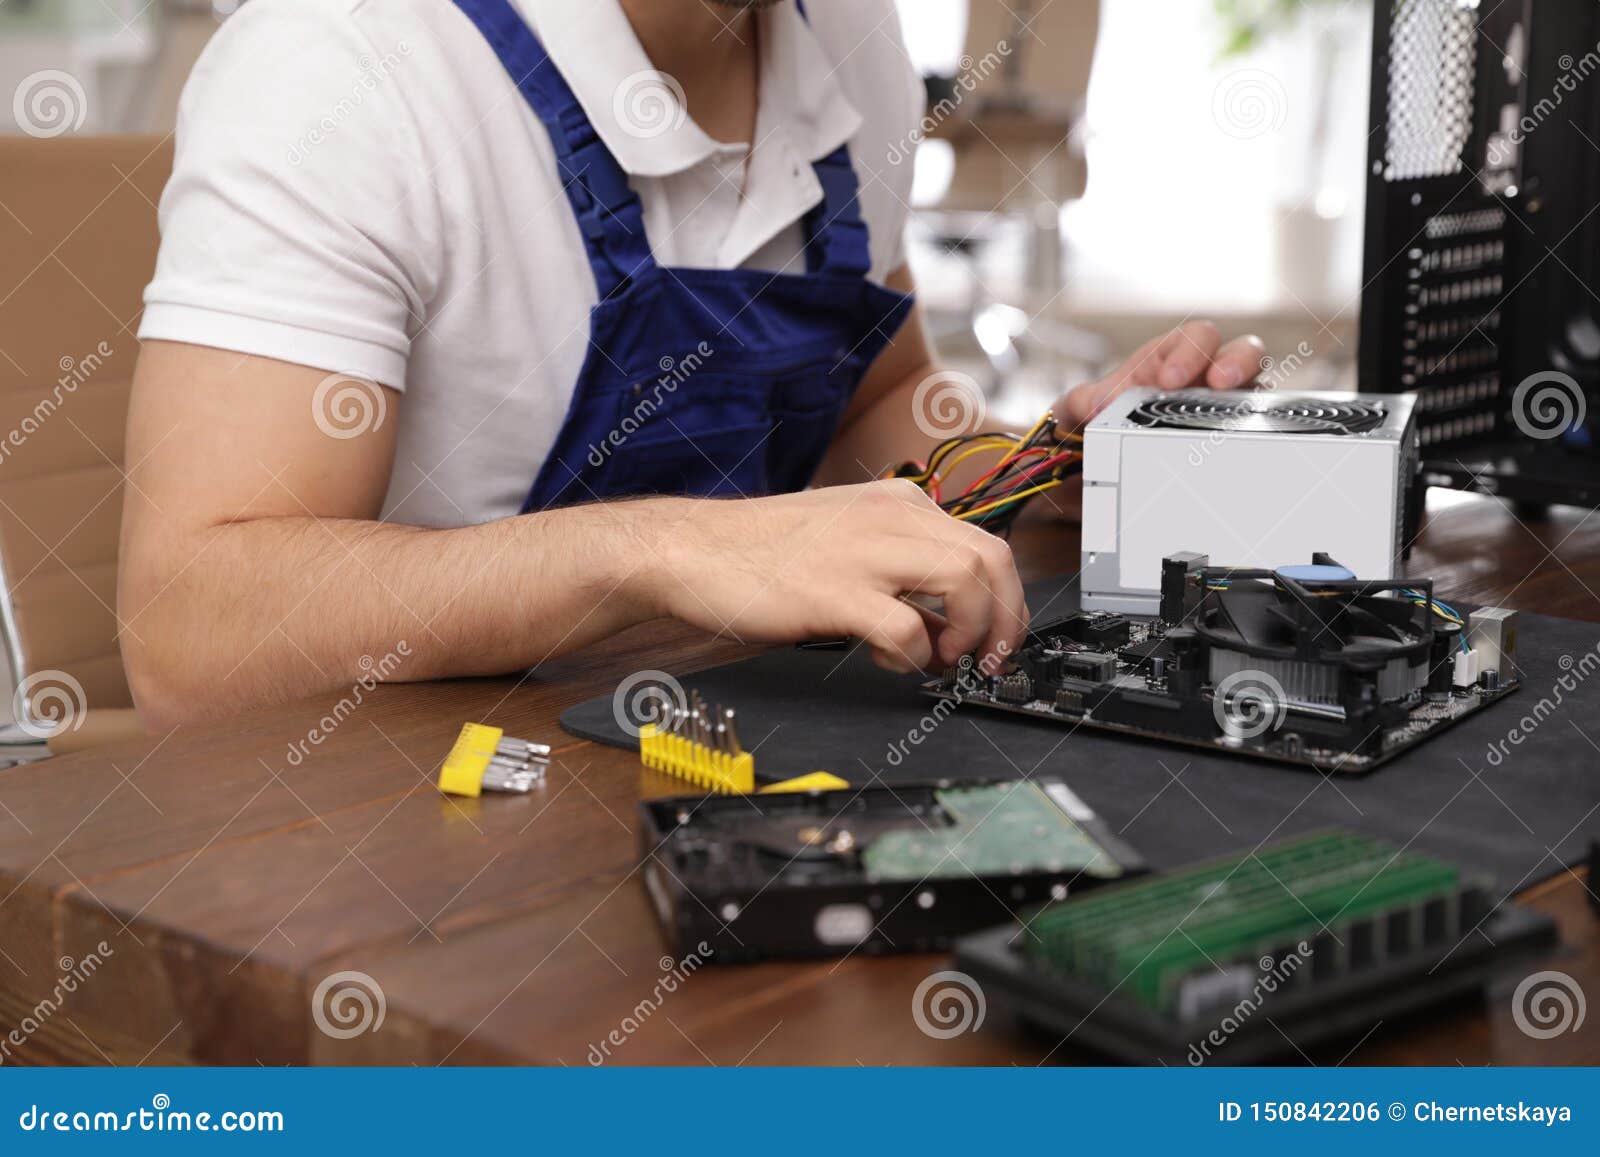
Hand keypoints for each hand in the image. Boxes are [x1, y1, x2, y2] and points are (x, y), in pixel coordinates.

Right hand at [639, 480, 1028, 674]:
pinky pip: (909, 628)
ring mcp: (865, 552)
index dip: (1006, 602)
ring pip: (967, 582)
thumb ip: (900, 568)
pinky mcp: (835, 592)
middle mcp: (891, 518)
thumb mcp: (847, 542)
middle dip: (1004, 621)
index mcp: (898, 503)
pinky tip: (891, 661)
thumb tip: (945, 619)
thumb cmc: (760, 553)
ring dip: (969, 633)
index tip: (996, 640)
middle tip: (985, 661)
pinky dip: (914, 657)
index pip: (987, 544)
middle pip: (992, 559)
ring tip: (940, 660)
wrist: (691, 551)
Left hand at [1054, 322, 1266, 429]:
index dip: (1188, 352)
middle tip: (1217, 383)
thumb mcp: (1089, 403)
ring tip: (1239, 414)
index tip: (1169, 379)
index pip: (1195, 338)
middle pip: (1243, 350)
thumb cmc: (1110, 409)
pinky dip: (1258, 428)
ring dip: (1254, 395)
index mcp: (1175, 355)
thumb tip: (1091, 402)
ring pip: (1259, 385)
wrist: (1114, 441)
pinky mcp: (1237, 427)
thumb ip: (1083, 400)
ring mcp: (1228, 400)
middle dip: (1235, 362)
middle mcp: (1208, 371)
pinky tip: (1247, 442)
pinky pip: (1258, 422)